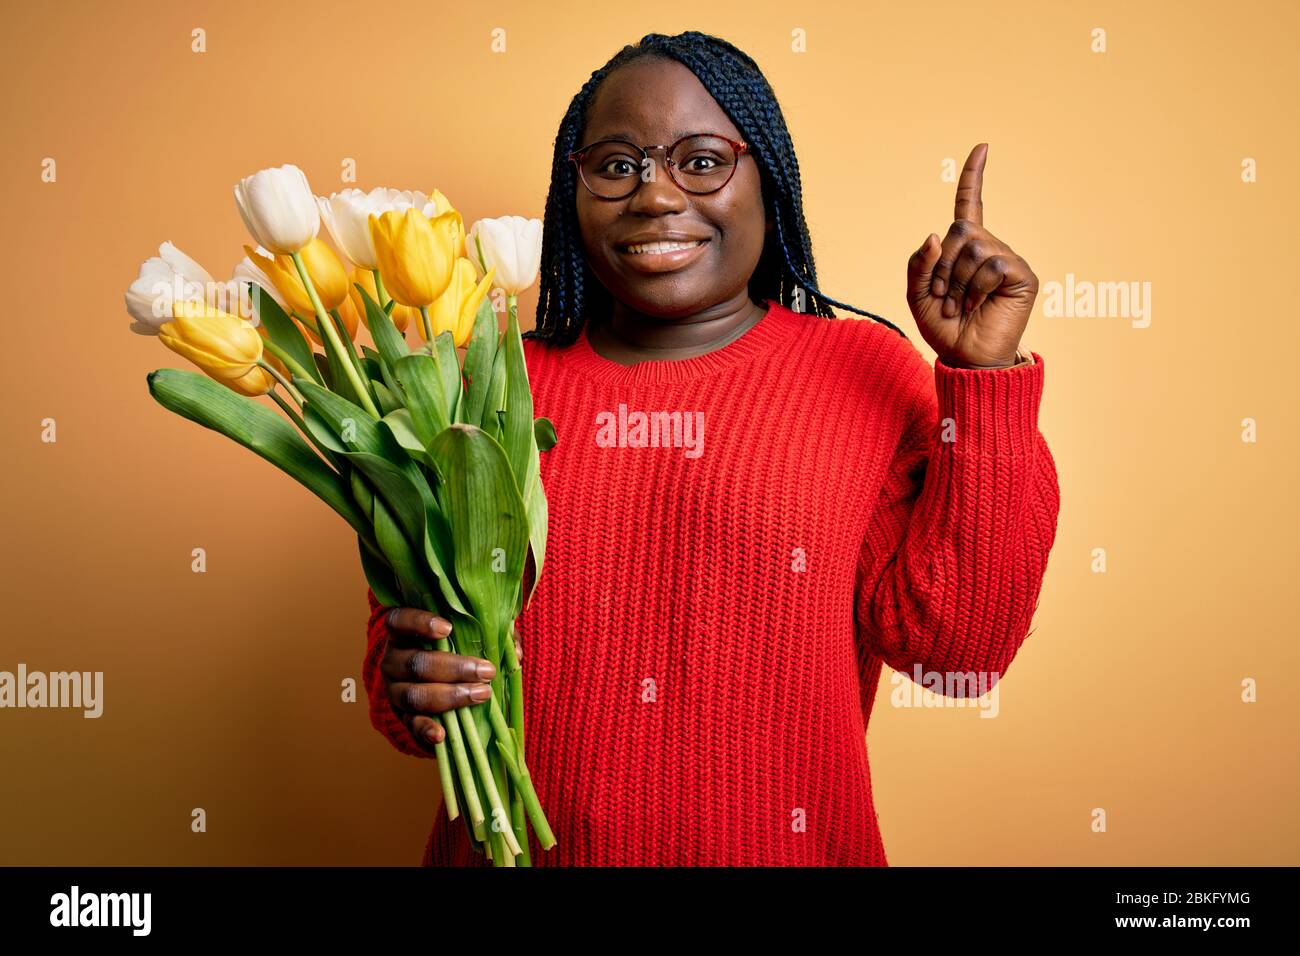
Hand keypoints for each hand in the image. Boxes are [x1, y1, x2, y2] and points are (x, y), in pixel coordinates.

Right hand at [379, 606, 495, 747]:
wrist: (433, 681)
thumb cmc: (455, 647)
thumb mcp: (470, 633)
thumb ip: (491, 634)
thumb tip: (514, 652)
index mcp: (403, 633)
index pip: (399, 620)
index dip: (419, 623)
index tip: (447, 628)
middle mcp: (392, 661)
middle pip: (415, 663)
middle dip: (454, 668)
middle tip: (487, 671)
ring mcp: (394, 691)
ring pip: (414, 694)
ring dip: (450, 696)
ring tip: (482, 695)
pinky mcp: (403, 716)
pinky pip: (411, 725)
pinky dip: (425, 729)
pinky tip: (441, 734)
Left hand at [906, 143, 1037, 367]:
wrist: (965, 358)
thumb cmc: (943, 328)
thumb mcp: (916, 294)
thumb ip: (918, 263)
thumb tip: (935, 234)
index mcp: (963, 249)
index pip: (970, 205)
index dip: (974, 177)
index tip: (983, 147)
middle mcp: (989, 248)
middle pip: (961, 230)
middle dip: (943, 264)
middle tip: (942, 295)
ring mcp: (1007, 260)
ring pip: (975, 248)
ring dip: (957, 281)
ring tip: (958, 306)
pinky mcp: (1021, 276)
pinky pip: (993, 265)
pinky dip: (976, 288)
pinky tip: (976, 307)